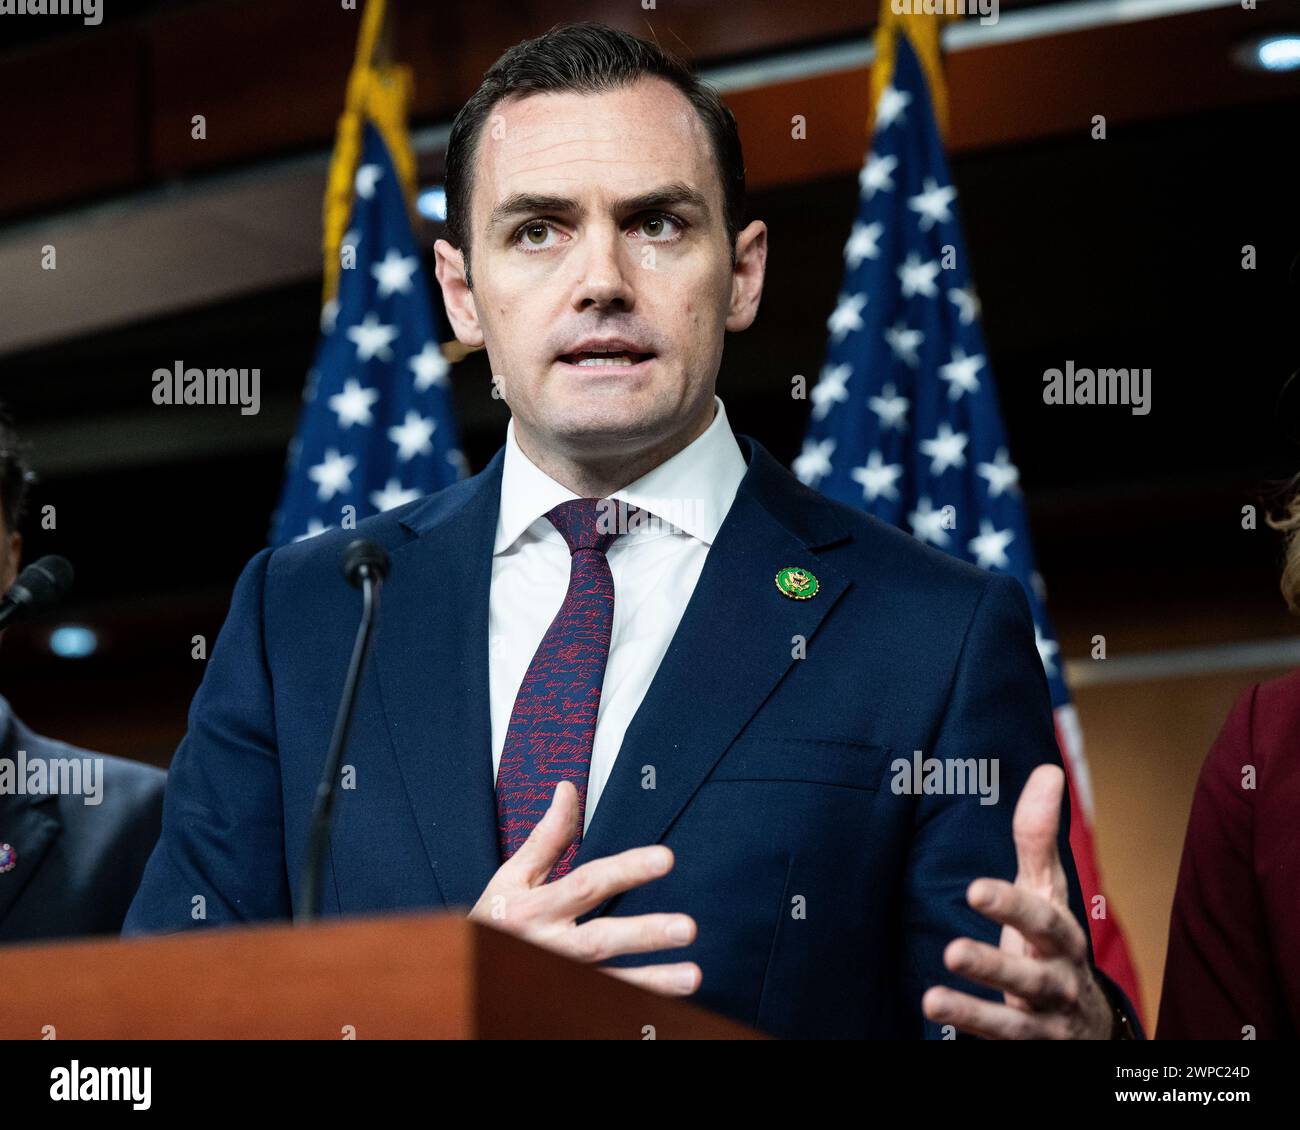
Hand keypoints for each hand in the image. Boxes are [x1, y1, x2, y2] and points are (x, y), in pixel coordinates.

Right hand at [469, 781, 700, 995]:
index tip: (664, 859)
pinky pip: (604, 1007)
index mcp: (534, 908)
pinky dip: (634, 1008)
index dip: (626, 870)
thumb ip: (546, 837)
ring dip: (652, 981)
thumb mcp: (512, 877)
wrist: (463, 972)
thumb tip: (568, 790)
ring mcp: (556, 979)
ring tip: (691, 976)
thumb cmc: (491, 921)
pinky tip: (669, 1005)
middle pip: (599, 940)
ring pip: (608, 983)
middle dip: (644, 934)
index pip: (586, 883)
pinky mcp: (563, 1003)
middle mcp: (547, 945)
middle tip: (687, 927)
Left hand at [922, 764, 1113, 1038]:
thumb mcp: (1049, 892)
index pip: (1039, 918)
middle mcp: (1058, 980)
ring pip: (1013, 1022)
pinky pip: (1001, 1044)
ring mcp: (1044, 1019)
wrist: (1091, 1024)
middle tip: (952, 952)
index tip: (974, 888)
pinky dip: (972, 1033)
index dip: (1010, 904)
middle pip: (1030, 974)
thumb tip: (1046, 770)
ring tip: (930, 1000)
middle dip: (995, 965)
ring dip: (973, 1013)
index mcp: (1061, 935)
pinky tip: (935, 1021)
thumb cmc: (1055, 943)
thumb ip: (1038, 838)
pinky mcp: (1028, 1046)